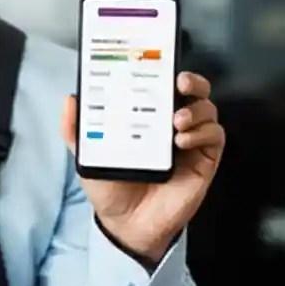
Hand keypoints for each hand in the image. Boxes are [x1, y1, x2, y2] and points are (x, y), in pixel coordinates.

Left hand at [59, 71, 223, 263]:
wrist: (126, 225)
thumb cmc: (111, 188)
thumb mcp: (88, 156)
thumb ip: (76, 130)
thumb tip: (70, 100)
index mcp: (146, 117)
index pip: (161, 85)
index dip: (164, 70)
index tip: (159, 60)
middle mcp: (170, 124)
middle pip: (193, 91)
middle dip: (191, 80)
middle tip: (179, 82)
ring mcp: (190, 142)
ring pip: (207, 109)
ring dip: (196, 109)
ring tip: (176, 120)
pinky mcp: (204, 161)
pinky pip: (214, 137)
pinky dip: (203, 132)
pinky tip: (183, 139)